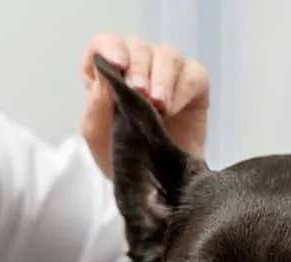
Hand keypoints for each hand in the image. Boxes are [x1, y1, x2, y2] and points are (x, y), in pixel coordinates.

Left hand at [80, 33, 209, 178]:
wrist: (150, 187)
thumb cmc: (119, 157)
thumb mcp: (96, 134)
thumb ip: (96, 105)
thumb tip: (105, 77)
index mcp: (108, 73)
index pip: (107, 44)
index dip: (111, 48)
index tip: (116, 65)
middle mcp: (139, 67)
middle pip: (139, 47)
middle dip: (139, 69)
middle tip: (140, 94)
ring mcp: (168, 74)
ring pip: (168, 55)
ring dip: (163, 77)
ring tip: (158, 105)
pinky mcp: (194, 87)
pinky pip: (195, 74)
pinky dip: (184, 88)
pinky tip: (173, 109)